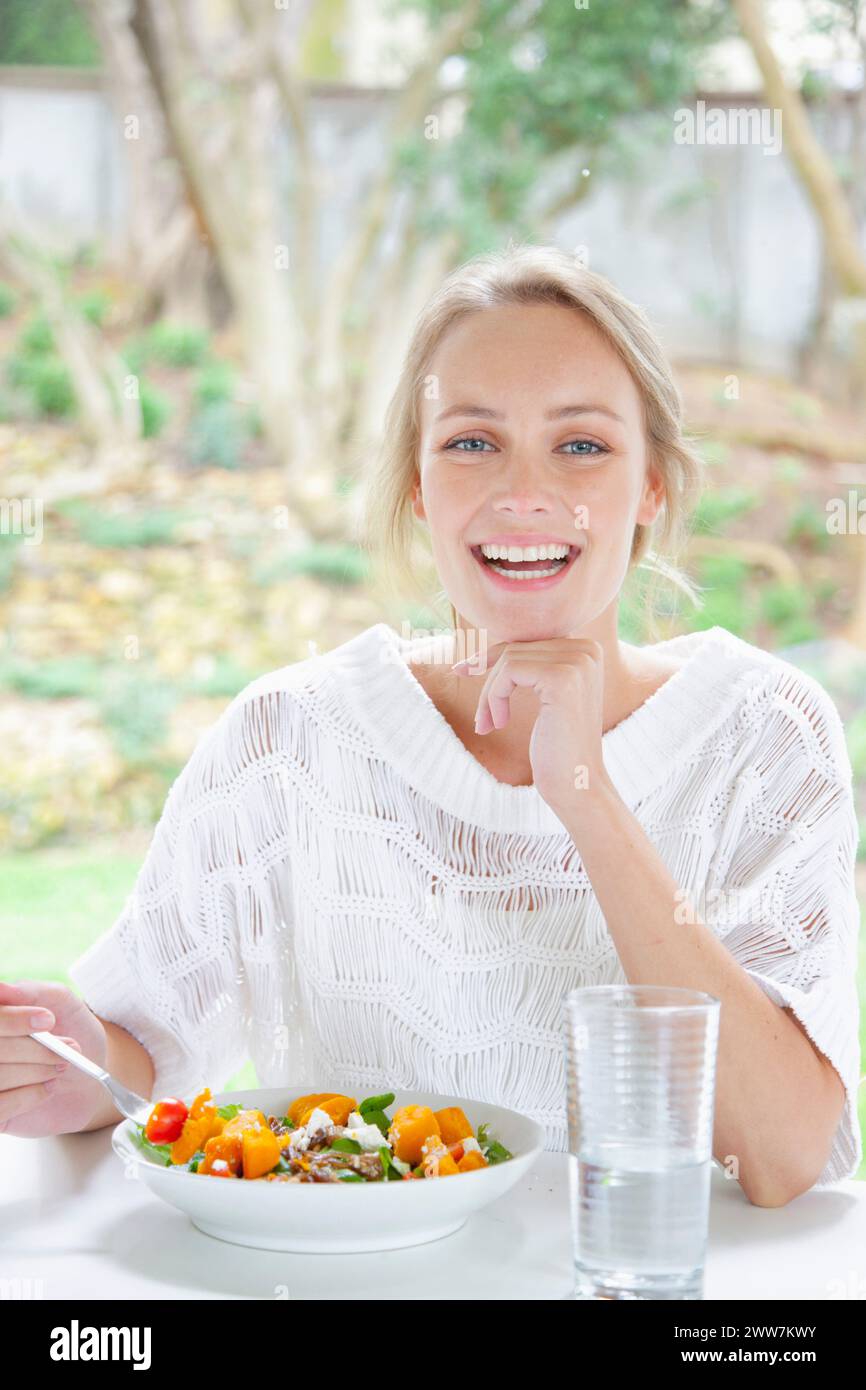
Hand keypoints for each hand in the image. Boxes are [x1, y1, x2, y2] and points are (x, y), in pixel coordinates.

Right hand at [0, 978, 108, 1136]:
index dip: (13, 1019)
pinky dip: (30, 1096)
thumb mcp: (64, 1004)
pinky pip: (0, 1106)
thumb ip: (35, 992)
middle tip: (67, 1047)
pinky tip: (48, 1088)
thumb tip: (3, 988)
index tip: (48, 1020)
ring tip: (61, 1066)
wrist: (88, 1078)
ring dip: (37, 1071)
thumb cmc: (73, 1033)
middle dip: (35, 1049)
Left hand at [451, 637, 614, 816]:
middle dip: (489, 682)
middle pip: (515, 649)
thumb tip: (485, 645)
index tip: (461, 670)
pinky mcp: (561, 677)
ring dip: (489, 695)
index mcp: (588, 650)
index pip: (527, 641)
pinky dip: (494, 697)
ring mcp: (577, 662)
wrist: (577, 783)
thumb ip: (531, 665)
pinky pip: (508, 671)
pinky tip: (498, 724)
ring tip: (488, 725)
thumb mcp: (545, 697)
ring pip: (508, 660)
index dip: (492, 658)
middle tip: (481, 720)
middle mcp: (587, 649)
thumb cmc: (556, 746)